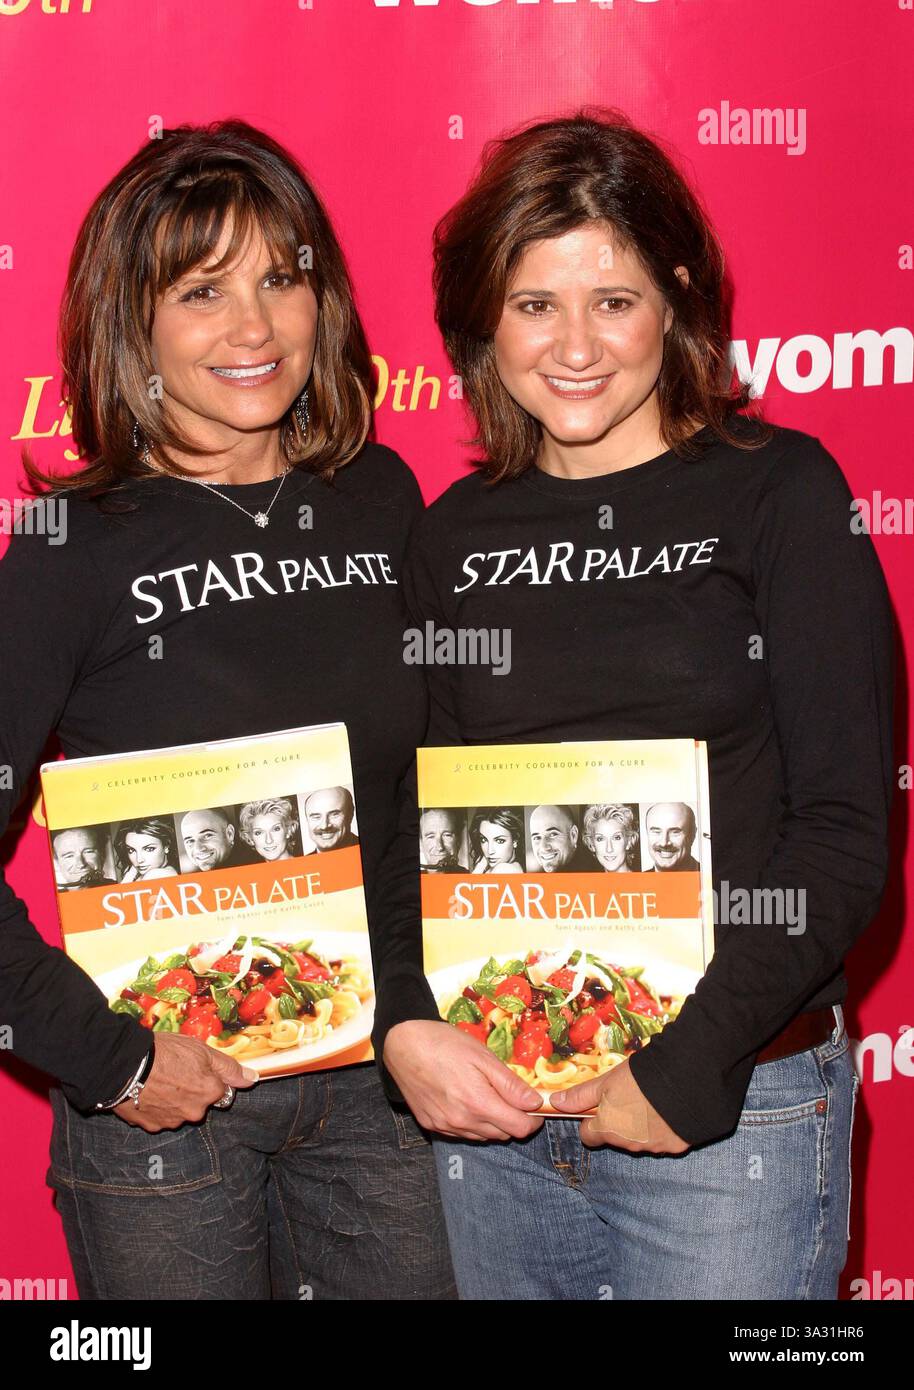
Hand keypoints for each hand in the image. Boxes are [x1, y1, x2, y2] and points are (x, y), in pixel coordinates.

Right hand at [113, 1034, 258, 1131]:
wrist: (126, 1064)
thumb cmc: (166, 1052)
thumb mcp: (202, 1051)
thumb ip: (229, 1067)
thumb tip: (251, 1079)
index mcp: (210, 1093)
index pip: (219, 1090)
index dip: (208, 1077)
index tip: (194, 1068)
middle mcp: (194, 1113)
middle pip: (198, 1103)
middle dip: (190, 1092)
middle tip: (174, 1073)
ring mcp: (172, 1122)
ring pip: (178, 1111)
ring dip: (172, 1100)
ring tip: (157, 1081)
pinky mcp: (150, 1126)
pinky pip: (158, 1117)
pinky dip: (155, 1107)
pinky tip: (146, 1092)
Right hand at [384, 1019, 544, 1140]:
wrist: (403, 1045)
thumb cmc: (445, 1044)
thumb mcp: (483, 1057)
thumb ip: (510, 1084)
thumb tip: (535, 1103)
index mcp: (479, 1104)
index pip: (520, 1129)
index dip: (534, 1119)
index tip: (534, 1106)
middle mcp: (462, 1122)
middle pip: (503, 1135)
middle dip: (514, 1119)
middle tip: (511, 1096)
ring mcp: (445, 1127)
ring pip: (483, 1136)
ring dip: (493, 1123)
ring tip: (487, 1095)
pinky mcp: (432, 1126)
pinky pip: (462, 1134)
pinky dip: (472, 1123)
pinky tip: (467, 1101)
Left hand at [550, 1059, 689, 1153]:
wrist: (684, 1084)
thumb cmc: (639, 1080)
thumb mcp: (605, 1082)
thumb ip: (580, 1096)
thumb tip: (555, 1103)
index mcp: (608, 1129)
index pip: (589, 1136)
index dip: (590, 1122)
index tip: (599, 1108)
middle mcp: (628, 1144)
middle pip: (615, 1137)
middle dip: (618, 1122)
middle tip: (629, 1098)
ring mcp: (653, 1148)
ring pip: (639, 1140)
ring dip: (641, 1126)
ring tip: (651, 1101)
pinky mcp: (675, 1146)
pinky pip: (662, 1140)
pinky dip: (662, 1129)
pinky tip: (668, 1110)